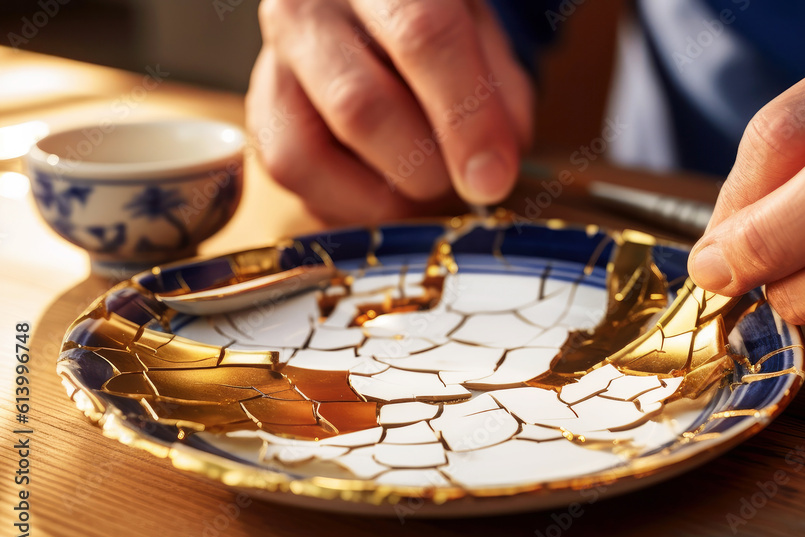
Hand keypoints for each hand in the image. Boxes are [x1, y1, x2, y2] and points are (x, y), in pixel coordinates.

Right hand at [246, 0, 532, 222]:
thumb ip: (499, 94)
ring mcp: (271, 62)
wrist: (372, 14)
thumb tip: (489, 171)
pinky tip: (388, 187)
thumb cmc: (434, 22)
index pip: (422, 36)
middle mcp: (306, 6)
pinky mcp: (261, 114)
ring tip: (427, 184)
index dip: (464, 118)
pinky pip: (292, 175)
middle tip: (463, 182)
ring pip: (307, 153)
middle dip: (424, 168)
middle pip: (359, 105)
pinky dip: (349, 203)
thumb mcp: (483, 36)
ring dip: (382, 194)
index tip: (492, 178)